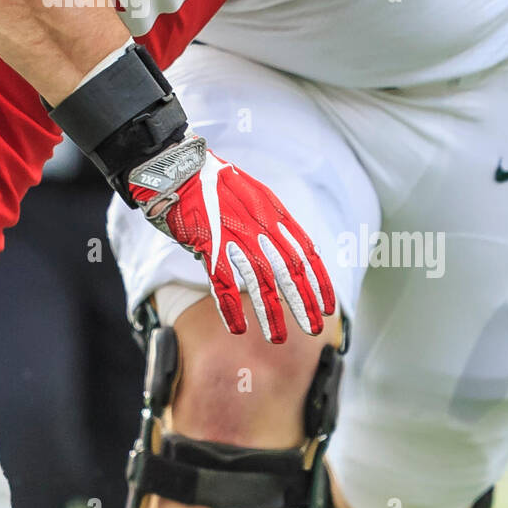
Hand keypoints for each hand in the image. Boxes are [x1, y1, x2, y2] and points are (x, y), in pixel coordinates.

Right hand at [126, 134, 333, 342]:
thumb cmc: (213, 182)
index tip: (328, 305)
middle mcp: (258, 225)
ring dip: (271, 312)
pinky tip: (238, 328)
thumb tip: (278, 248)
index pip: (305, 251)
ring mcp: (233, 235)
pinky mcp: (208, 245)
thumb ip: (267, 220)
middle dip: (302, 302)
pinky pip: (223, 283)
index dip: (319, 281)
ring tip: (279, 337)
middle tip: (313, 329)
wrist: (179, 169)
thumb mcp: (251, 194)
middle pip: (288, 270)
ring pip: (260, 281)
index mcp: (272, 212)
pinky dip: (230, 308)